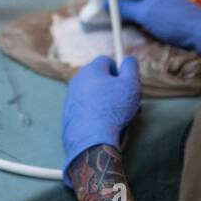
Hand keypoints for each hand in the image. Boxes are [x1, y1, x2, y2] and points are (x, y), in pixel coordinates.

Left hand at [61, 55, 139, 187]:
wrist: (91, 141)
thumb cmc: (113, 110)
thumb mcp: (130, 84)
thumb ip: (131, 67)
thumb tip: (128, 59)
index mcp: (91, 70)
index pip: (107, 61)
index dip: (120, 72)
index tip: (128, 85)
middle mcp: (77, 81)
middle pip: (100, 80)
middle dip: (115, 90)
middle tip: (129, 104)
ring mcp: (71, 99)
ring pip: (94, 97)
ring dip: (108, 104)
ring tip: (121, 119)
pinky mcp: (69, 116)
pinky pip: (86, 111)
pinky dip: (96, 116)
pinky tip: (105, 127)